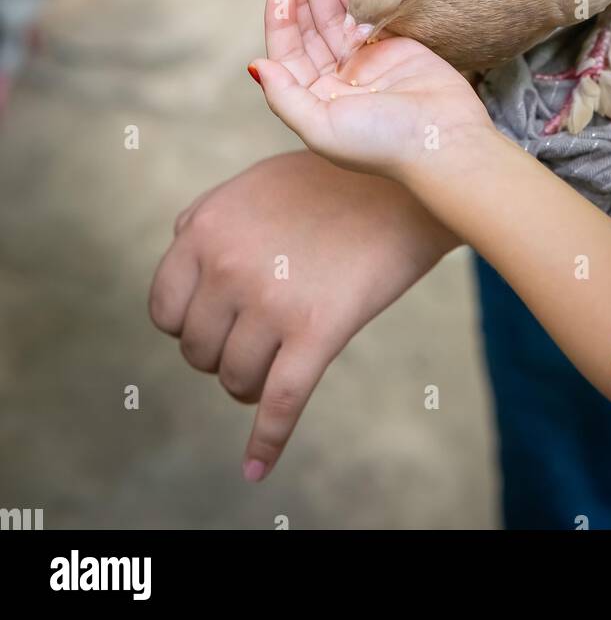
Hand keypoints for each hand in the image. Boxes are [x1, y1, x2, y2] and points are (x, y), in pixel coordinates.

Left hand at [149, 148, 458, 480]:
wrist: (409, 181)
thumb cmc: (334, 179)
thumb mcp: (255, 182)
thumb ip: (209, 216)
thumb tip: (180, 250)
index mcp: (205, 227)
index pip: (165, 311)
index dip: (191, 327)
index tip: (221, 325)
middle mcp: (226, 264)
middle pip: (199, 351)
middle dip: (226, 353)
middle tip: (261, 339)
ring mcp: (270, 300)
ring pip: (234, 380)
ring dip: (252, 383)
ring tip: (280, 362)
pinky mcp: (317, 330)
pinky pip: (280, 403)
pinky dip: (266, 443)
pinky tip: (256, 467)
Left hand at [250, 0, 493, 178]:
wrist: (443, 139)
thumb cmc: (381, 142)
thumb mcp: (320, 128)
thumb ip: (284, 97)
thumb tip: (257, 65)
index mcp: (314, 100)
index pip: (288, 51)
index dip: (281, 17)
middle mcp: (336, 80)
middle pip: (309, 30)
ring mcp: (365, 63)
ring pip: (335, 20)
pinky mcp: (394, 48)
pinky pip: (366, 16)